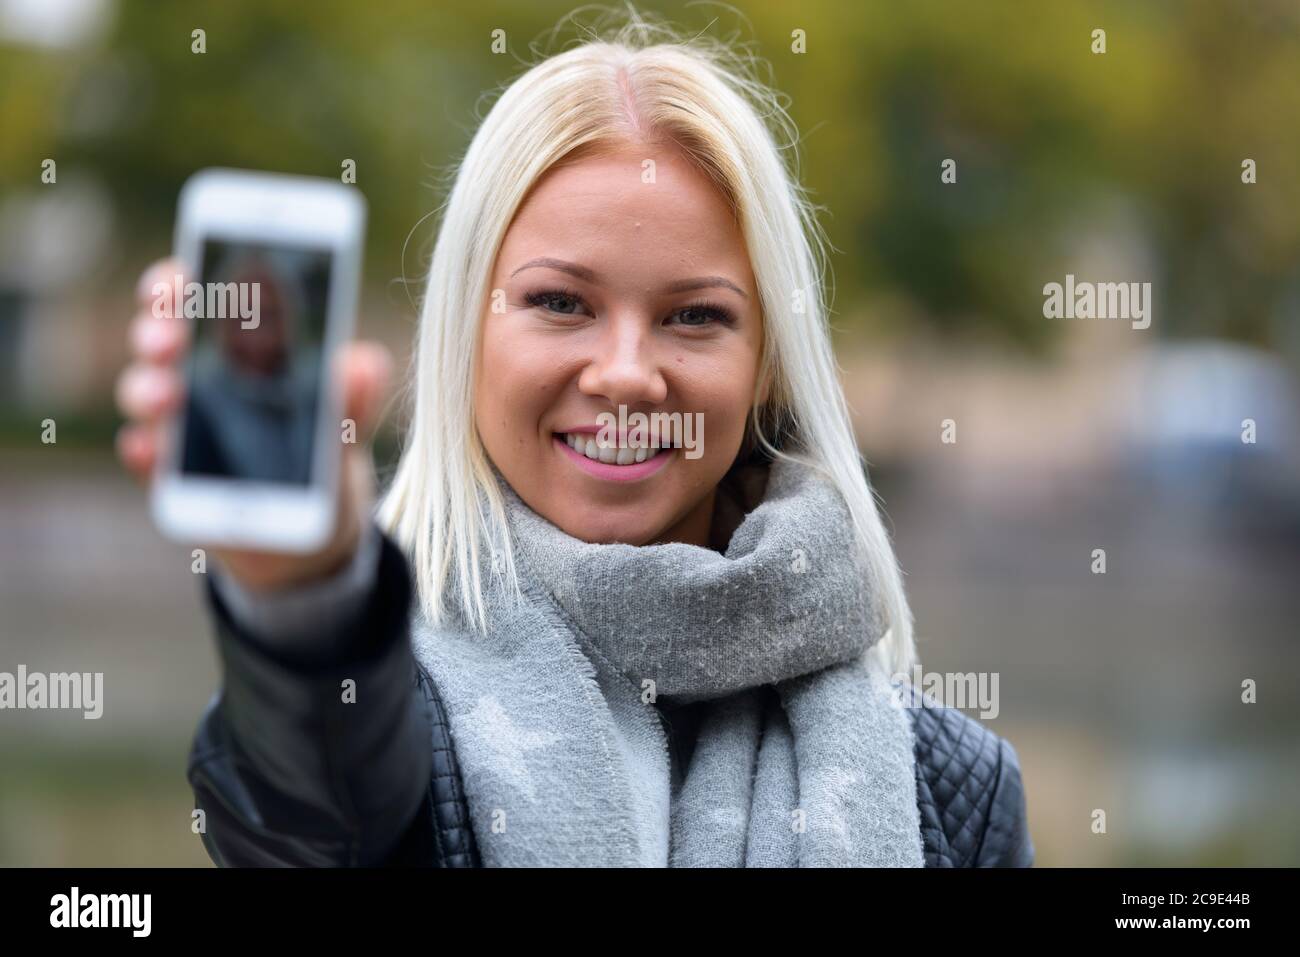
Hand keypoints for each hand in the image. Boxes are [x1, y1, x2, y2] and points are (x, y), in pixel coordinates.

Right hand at [115, 257, 392, 591]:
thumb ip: (354, 394)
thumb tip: (367, 363)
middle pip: (159, 338)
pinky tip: (151, 452)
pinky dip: (144, 452)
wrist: (317, 524)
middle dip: (156, 333)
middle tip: (170, 341)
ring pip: (144, 393)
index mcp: (239, 347)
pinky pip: (146, 458)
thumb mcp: (348, 421)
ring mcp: (178, 425)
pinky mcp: (170, 475)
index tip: (177, 282)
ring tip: (167, 399)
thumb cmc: (326, 451)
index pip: (196, 298)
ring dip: (146, 389)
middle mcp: (198, 377)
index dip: (178, 283)